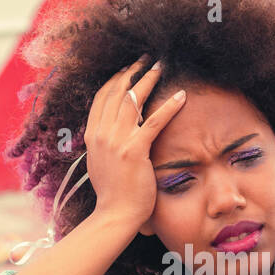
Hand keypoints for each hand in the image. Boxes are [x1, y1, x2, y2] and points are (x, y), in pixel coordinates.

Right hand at [84, 53, 185, 230]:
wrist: (114, 214)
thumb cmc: (113, 193)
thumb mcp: (101, 162)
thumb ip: (105, 143)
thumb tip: (113, 131)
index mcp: (92, 134)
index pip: (103, 97)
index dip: (116, 79)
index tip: (130, 68)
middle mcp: (101, 133)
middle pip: (116, 92)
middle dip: (132, 71)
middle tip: (148, 59)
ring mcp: (116, 141)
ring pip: (133, 100)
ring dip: (148, 80)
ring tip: (161, 67)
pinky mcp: (134, 151)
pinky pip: (154, 122)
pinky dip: (169, 106)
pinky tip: (182, 96)